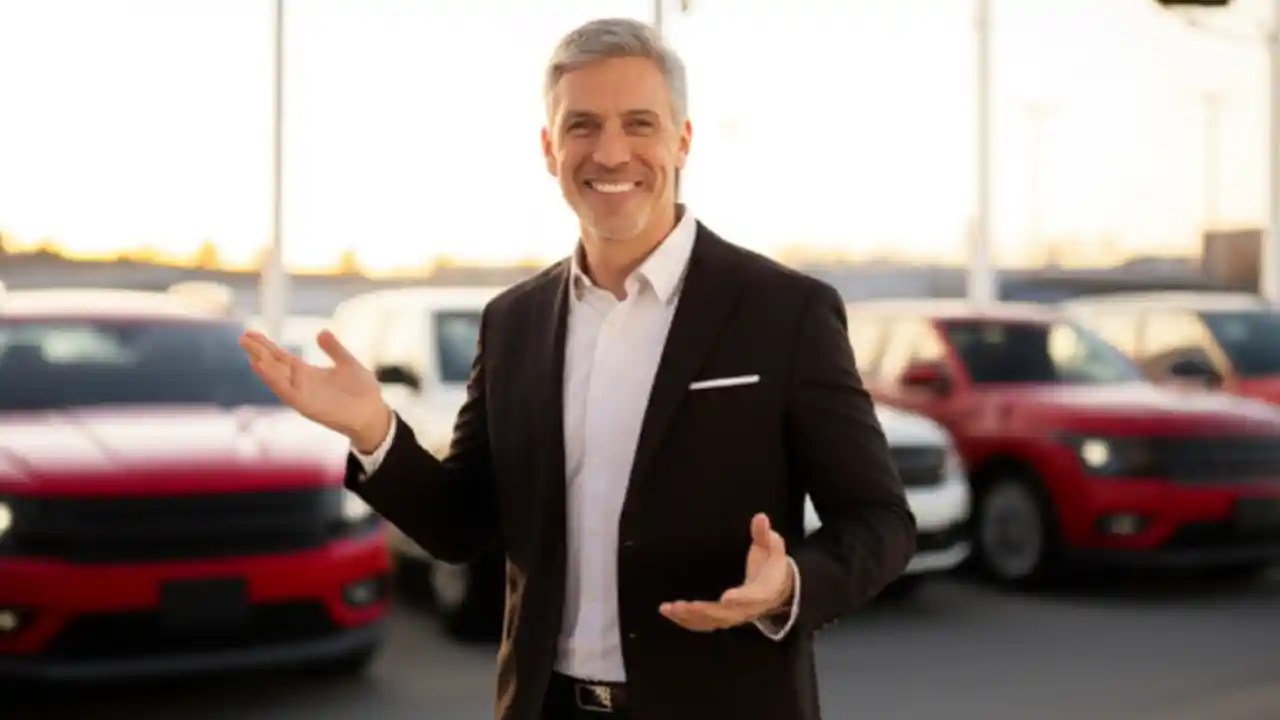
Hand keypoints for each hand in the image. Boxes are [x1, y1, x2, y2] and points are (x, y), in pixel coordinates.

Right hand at [239, 329, 388, 446]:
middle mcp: (301, 384)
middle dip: (258, 353)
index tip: (250, 333)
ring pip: (277, 380)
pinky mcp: (307, 406)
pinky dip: (275, 381)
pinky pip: (287, 393)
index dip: (266, 346)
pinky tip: (266, 370)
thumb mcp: (347, 363)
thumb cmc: (362, 391)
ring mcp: (302, 395)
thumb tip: (321, 332)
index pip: (281, 357)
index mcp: (308, 374)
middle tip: (242, 338)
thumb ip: (334, 349)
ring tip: (250, 352)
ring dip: (263, 367)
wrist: (374, 414)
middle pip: (274, 366)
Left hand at [660, 512, 793, 631]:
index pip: (752, 597)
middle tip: (684, 606)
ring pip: (711, 621)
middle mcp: (748, 608)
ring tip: (670, 609)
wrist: (777, 589)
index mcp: (763, 591)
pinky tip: (669, 612)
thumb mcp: (772, 546)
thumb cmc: (771, 564)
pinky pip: (704, 623)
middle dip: (704, 611)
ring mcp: (734, 615)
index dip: (740, 599)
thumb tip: (760, 517)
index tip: (725, 599)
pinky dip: (686, 620)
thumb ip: (764, 533)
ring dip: (690, 617)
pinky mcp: (723, 617)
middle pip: (726, 615)